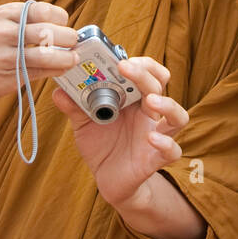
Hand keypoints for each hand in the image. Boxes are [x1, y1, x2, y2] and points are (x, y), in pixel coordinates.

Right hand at [0, 1, 79, 100]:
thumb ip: (26, 17)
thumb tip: (62, 21)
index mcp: (4, 14)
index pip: (43, 11)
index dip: (60, 17)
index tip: (64, 22)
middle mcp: (3, 34)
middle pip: (48, 33)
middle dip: (68, 37)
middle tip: (74, 40)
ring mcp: (5, 57)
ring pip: (46, 57)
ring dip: (66, 58)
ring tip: (74, 57)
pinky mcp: (8, 78)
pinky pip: (39, 73)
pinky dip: (55, 70)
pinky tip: (60, 68)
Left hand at [51, 57, 187, 208]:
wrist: (107, 179)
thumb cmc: (101, 145)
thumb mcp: (83, 124)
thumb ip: (74, 107)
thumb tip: (59, 90)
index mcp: (133, 100)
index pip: (147, 72)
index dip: (139, 62)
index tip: (119, 58)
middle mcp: (148, 113)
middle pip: (160, 84)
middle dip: (145, 72)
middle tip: (126, 67)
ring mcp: (156, 134)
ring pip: (178, 115)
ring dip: (167, 104)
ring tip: (150, 101)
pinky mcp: (156, 159)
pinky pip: (173, 150)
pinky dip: (166, 143)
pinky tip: (152, 139)